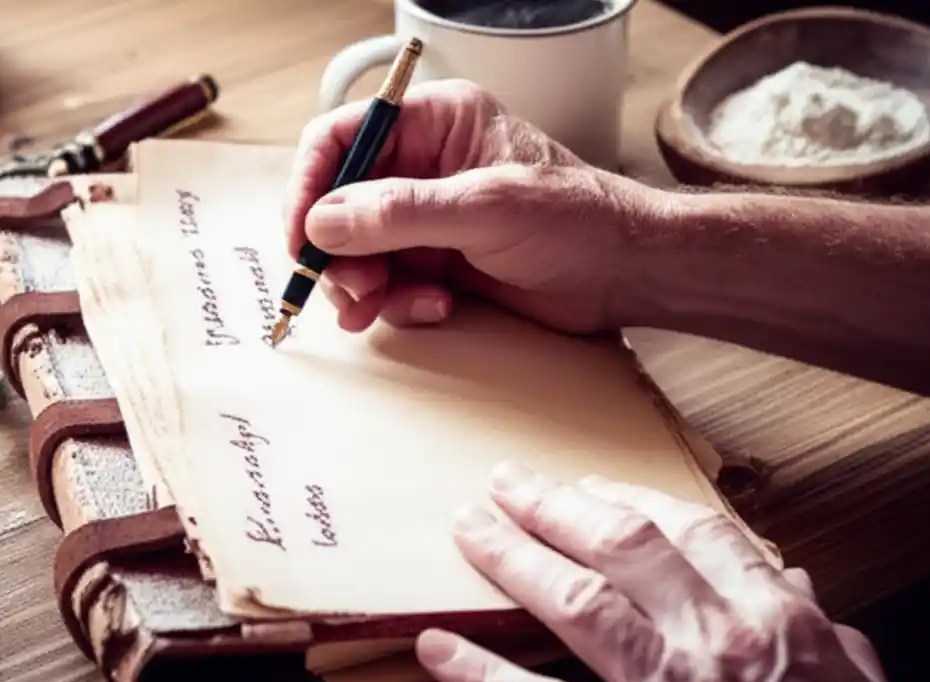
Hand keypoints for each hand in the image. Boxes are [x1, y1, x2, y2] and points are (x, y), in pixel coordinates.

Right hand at [282, 79, 660, 334]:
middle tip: (349, 291)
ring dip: (362, 286)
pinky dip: (395, 304)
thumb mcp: (486, 208)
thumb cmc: (577, 220)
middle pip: (339, 203)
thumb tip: (324, 221)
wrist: (626, 275)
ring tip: (382, 307)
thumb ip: (401, 214)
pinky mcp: (437, 262)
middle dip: (337, 252)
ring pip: (357, 251)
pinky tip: (431, 310)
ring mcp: (427, 217)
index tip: (302, 236)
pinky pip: (387, 283)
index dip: (310, 186)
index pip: (341, 139)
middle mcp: (422, 166)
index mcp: (434, 123)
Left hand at [416, 463, 904, 681]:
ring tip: (466, 529)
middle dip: (557, 506)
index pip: (695, 532)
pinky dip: (483, 675)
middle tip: (506, 482)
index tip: (591, 483)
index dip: (634, 499)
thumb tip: (799, 587)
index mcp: (776, 623)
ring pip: (577, 602)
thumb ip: (832, 640)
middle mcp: (717, 644)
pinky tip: (439, 648)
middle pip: (622, 547)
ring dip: (512, 559)